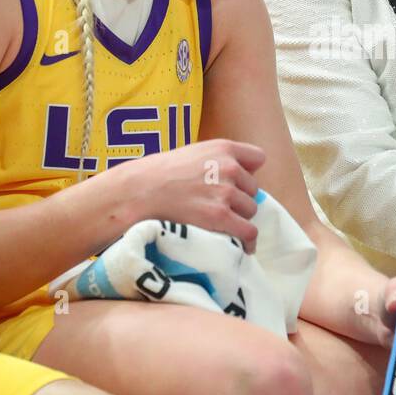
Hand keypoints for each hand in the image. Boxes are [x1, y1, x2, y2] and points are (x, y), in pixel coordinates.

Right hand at [94, 139, 266, 251]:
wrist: (137, 192)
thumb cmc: (159, 174)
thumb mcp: (193, 153)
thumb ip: (218, 160)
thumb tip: (242, 174)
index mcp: (223, 148)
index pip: (258, 158)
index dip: (248, 172)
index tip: (237, 183)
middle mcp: (229, 167)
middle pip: (253, 189)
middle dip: (239, 198)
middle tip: (217, 206)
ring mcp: (225, 192)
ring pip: (250, 210)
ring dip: (238, 218)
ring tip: (218, 223)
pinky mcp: (219, 216)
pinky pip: (248, 231)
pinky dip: (247, 241)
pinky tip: (242, 246)